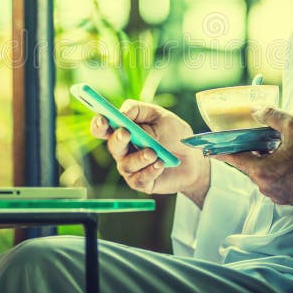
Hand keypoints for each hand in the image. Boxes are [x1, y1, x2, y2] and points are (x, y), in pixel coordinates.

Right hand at [90, 100, 209, 205]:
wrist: (194, 157)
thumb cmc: (174, 134)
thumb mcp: (160, 115)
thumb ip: (139, 110)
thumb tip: (122, 112)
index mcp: (123, 131)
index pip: (103, 128)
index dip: (99, 124)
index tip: (103, 118)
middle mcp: (123, 151)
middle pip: (112, 146)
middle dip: (118, 139)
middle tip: (126, 133)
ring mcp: (131, 168)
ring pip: (126, 164)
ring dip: (139, 157)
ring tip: (153, 152)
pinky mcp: (142, 183)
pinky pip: (140, 179)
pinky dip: (150, 171)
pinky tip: (160, 164)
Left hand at [215, 107, 292, 204]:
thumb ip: (270, 116)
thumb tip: (253, 111)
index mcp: (264, 171)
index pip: (235, 159)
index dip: (220, 151)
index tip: (207, 149)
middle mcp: (267, 187)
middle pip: (249, 166)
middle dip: (250, 151)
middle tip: (254, 137)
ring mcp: (277, 196)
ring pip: (261, 174)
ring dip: (264, 161)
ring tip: (277, 146)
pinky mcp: (287, 199)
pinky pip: (273, 182)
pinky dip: (274, 170)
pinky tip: (286, 159)